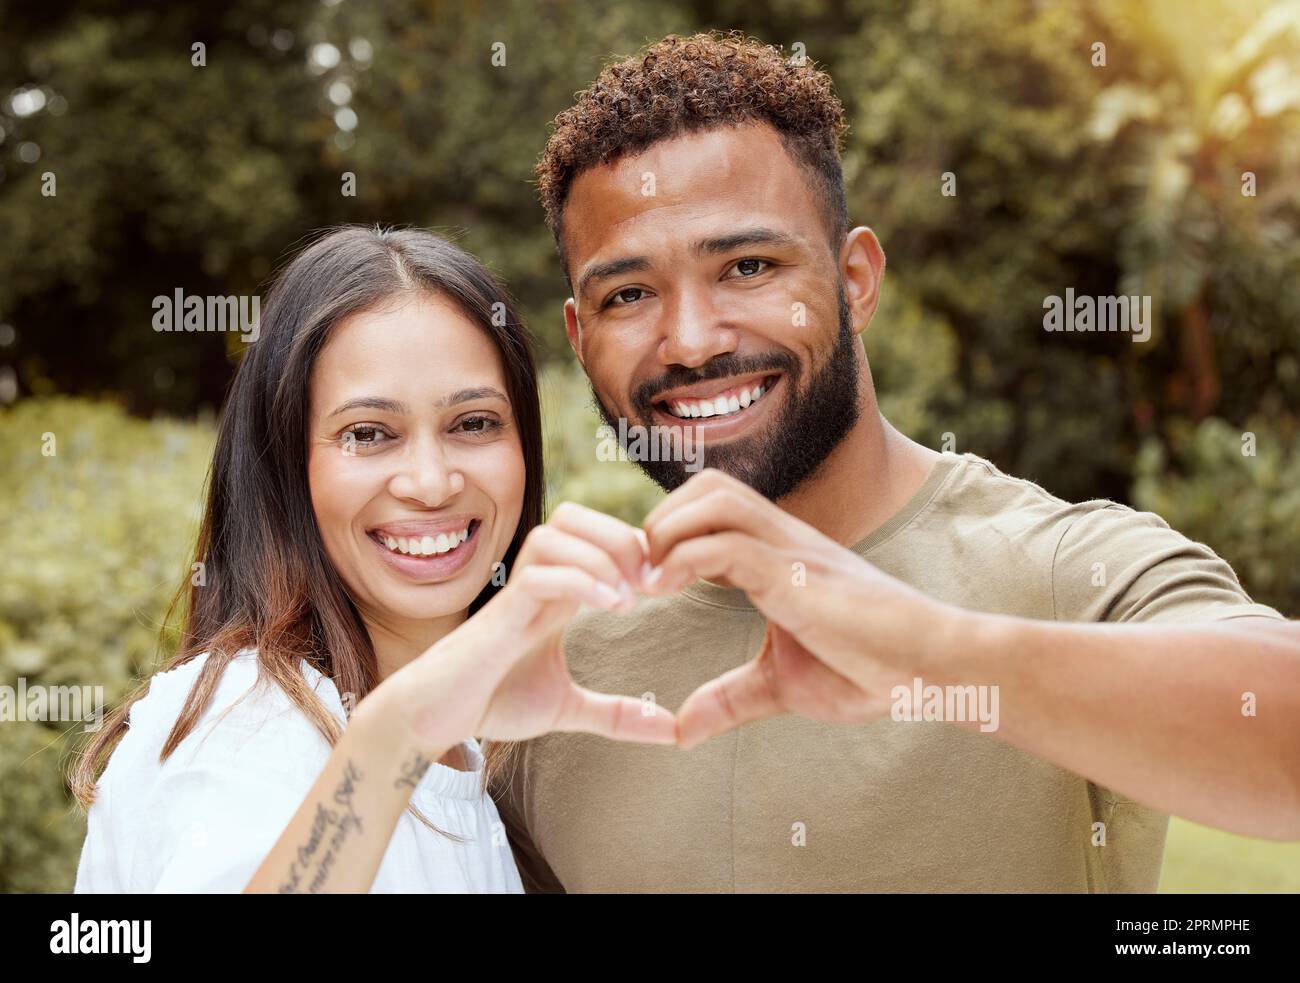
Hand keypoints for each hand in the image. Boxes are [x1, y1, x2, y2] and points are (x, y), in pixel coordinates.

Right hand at [382, 502, 674, 751]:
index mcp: (556, 592)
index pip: (595, 536)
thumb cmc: (493, 702)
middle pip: (576, 516)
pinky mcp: (499, 615)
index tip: (667, 585)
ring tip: (628, 599)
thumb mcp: (568, 708)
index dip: (636, 548)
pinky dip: (580, 582)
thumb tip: (672, 730)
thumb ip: (616, 714)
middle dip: (622, 538)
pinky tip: (610, 606)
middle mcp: (537, 581)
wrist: (435, 718)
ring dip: (602, 556)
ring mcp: (515, 593)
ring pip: (556, 532)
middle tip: (652, 583)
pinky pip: (540, 575)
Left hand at [641, 469, 964, 747]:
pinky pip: (726, 546)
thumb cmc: (870, 669)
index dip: (670, 531)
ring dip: (667, 531)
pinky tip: (663, 592)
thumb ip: (730, 696)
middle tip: (639, 576)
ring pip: (714, 499)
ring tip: (648, 581)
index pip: (712, 506)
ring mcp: (791, 551)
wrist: (931, 668)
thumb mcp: (782, 686)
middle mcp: (783, 539)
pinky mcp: (796, 576)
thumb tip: (683, 728)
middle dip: (660, 519)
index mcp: (778, 553)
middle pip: (707, 486)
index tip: (645, 580)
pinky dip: (682, 560)